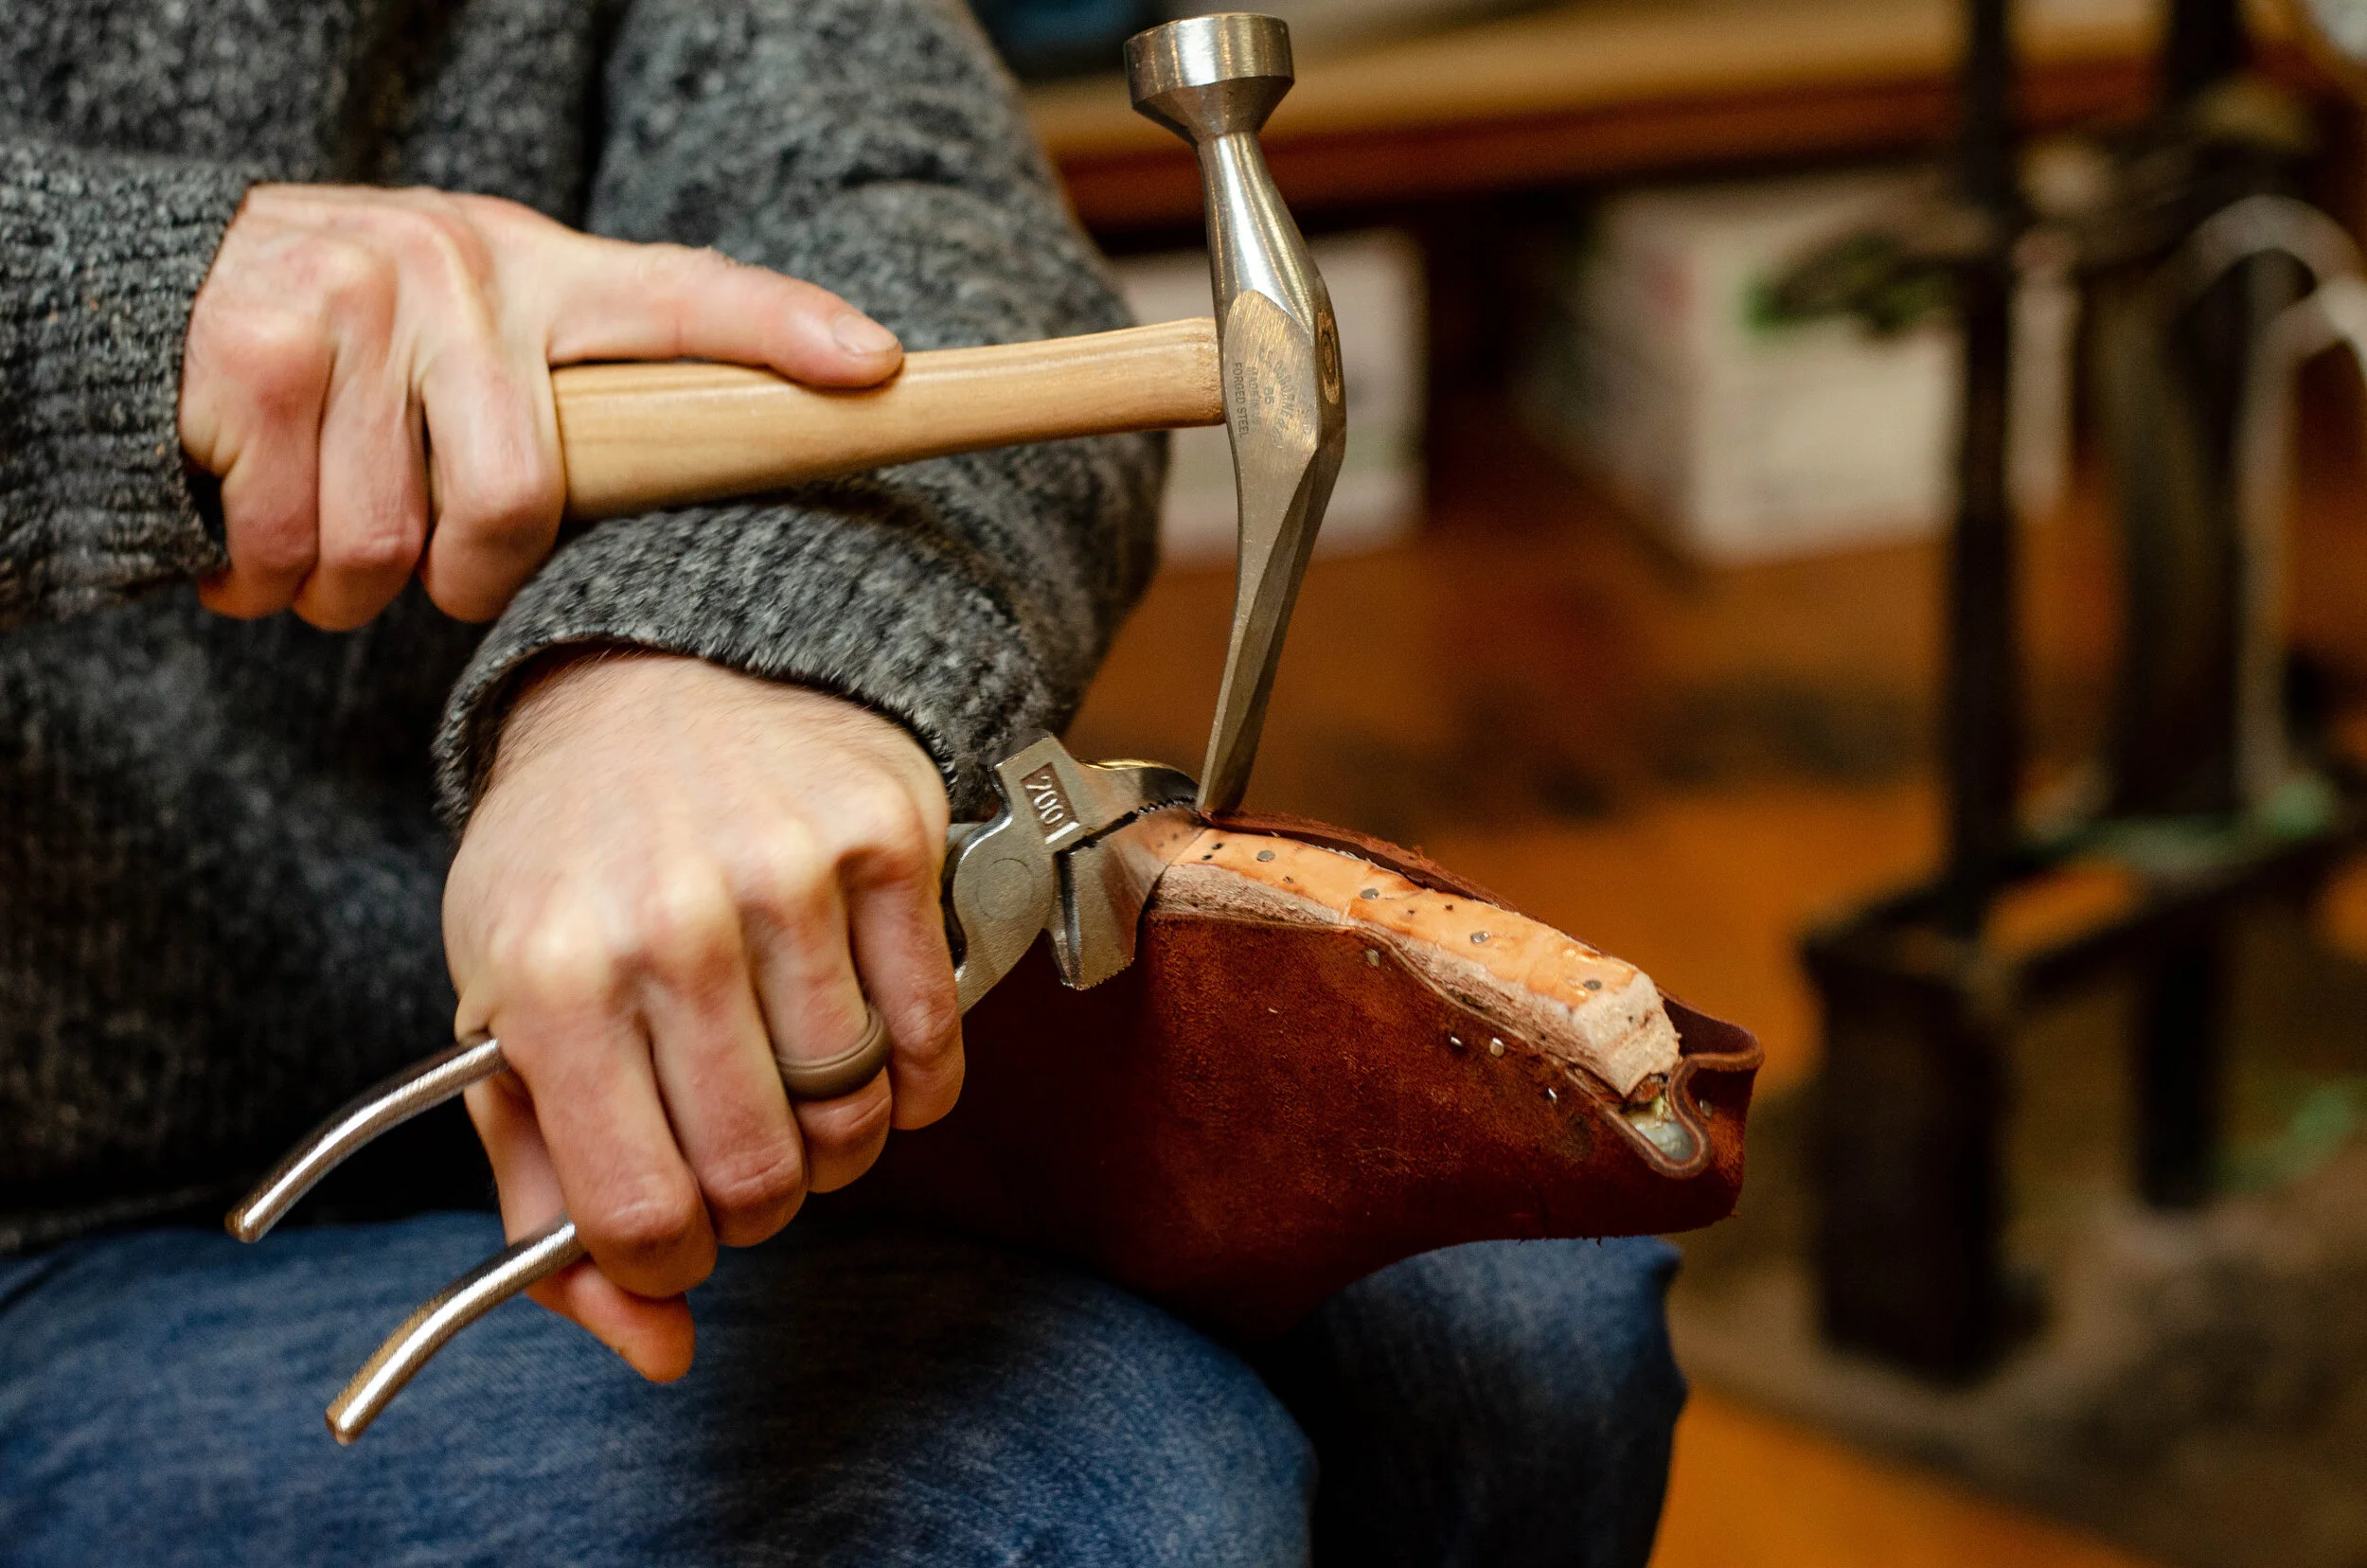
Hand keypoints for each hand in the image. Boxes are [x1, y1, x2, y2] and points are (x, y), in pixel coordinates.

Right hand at [178, 184, 903, 629]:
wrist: (139, 291)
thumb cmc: (342, 344)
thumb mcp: (463, 333)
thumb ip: (550, 399)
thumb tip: (656, 519)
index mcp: (535, 271)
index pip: (686, 295)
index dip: (782, 332)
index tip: (876, 365)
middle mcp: (455, 267)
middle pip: (515, 503)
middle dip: (463, 578)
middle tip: (424, 568)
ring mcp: (353, 299)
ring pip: (386, 547)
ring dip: (342, 591)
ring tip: (319, 546)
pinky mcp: (252, 350)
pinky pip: (285, 543)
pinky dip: (259, 579)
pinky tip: (248, 536)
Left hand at [444, 654, 963, 1379]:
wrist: (649, 679)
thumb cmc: (569, 872)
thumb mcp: (502, 1018)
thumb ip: (548, 1200)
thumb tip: (657, 1351)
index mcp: (545, 978)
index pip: (638, 1214)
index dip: (670, 1260)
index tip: (679, 1231)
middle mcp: (668, 923)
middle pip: (764, 1178)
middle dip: (760, 1203)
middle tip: (746, 1158)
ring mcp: (788, 873)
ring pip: (859, 1115)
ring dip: (838, 1140)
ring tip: (801, 1091)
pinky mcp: (887, 837)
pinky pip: (935, 1040)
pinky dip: (915, 1081)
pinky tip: (871, 1045)